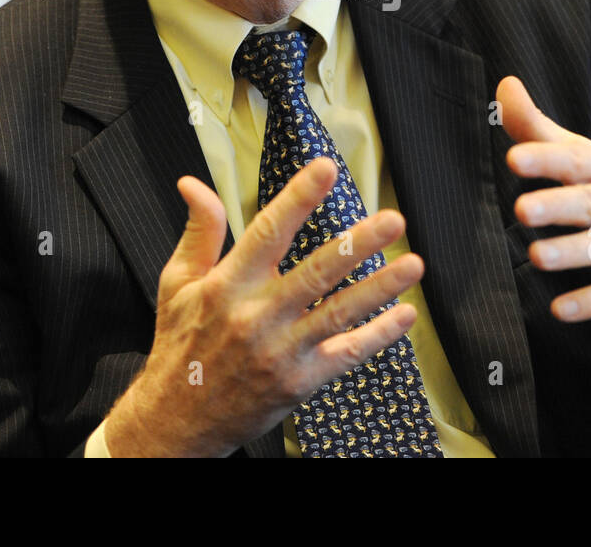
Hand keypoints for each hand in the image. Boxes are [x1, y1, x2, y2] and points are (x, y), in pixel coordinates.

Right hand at [104, 157, 423, 455]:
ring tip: (413, 263)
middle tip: (394, 219)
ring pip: (338, 313)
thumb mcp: (178, 283)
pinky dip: (378, 336)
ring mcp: (280, 352)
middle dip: (358, 244)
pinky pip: (346, 355)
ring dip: (379, 287)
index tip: (325, 168)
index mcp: (227, 285)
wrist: (177, 421)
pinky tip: (405, 315)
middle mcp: (256, 316)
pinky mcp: (299, 382)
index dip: (297, 199)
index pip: (267, 232)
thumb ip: (199, 230)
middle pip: (315, 273)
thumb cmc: (181, 345)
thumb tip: (193, 183)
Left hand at [497, 76, 590, 320]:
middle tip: (522, 209)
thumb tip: (504, 84)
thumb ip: (540, 129)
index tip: (513, 158)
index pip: (578, 159)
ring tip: (536, 256)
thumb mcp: (588, 158)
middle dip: (558, 205)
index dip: (546, 158)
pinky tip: (561, 310)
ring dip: (572, 252)